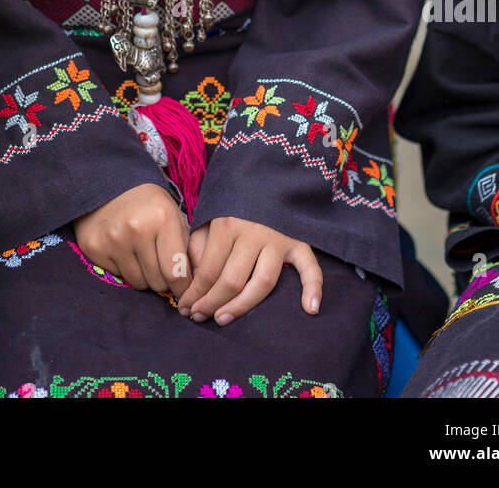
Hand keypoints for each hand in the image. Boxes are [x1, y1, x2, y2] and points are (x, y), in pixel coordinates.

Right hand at [72, 183, 191, 299]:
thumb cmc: (149, 204)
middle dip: (164, 281)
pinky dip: (126, 270)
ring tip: (144, 257)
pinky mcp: (94, 247)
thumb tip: (195, 285)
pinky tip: (125, 251)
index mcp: (162, 218)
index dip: (184, 288)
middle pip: (158, 282)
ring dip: (145, 277)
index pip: (177, 271)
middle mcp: (137, 228)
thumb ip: (186, 247)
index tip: (186, 294)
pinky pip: (119, 276)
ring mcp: (113, 239)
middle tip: (163, 269)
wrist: (109, 184)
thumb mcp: (174, 215)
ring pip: (139, 283)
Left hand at [178, 216, 321, 324]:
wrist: (265, 178)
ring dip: (242, 307)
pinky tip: (310, 308)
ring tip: (223, 320)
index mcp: (227, 225)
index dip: (194, 294)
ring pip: (263, 283)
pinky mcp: (299, 242)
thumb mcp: (208, 218)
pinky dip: (314, 287)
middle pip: (232, 281)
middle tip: (199, 317)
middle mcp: (254, 233)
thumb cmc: (233, 205)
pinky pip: (310, 266)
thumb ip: (198, 247)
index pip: (208, 271)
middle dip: (212, 304)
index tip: (185, 308)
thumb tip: (195, 281)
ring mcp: (279, 239)